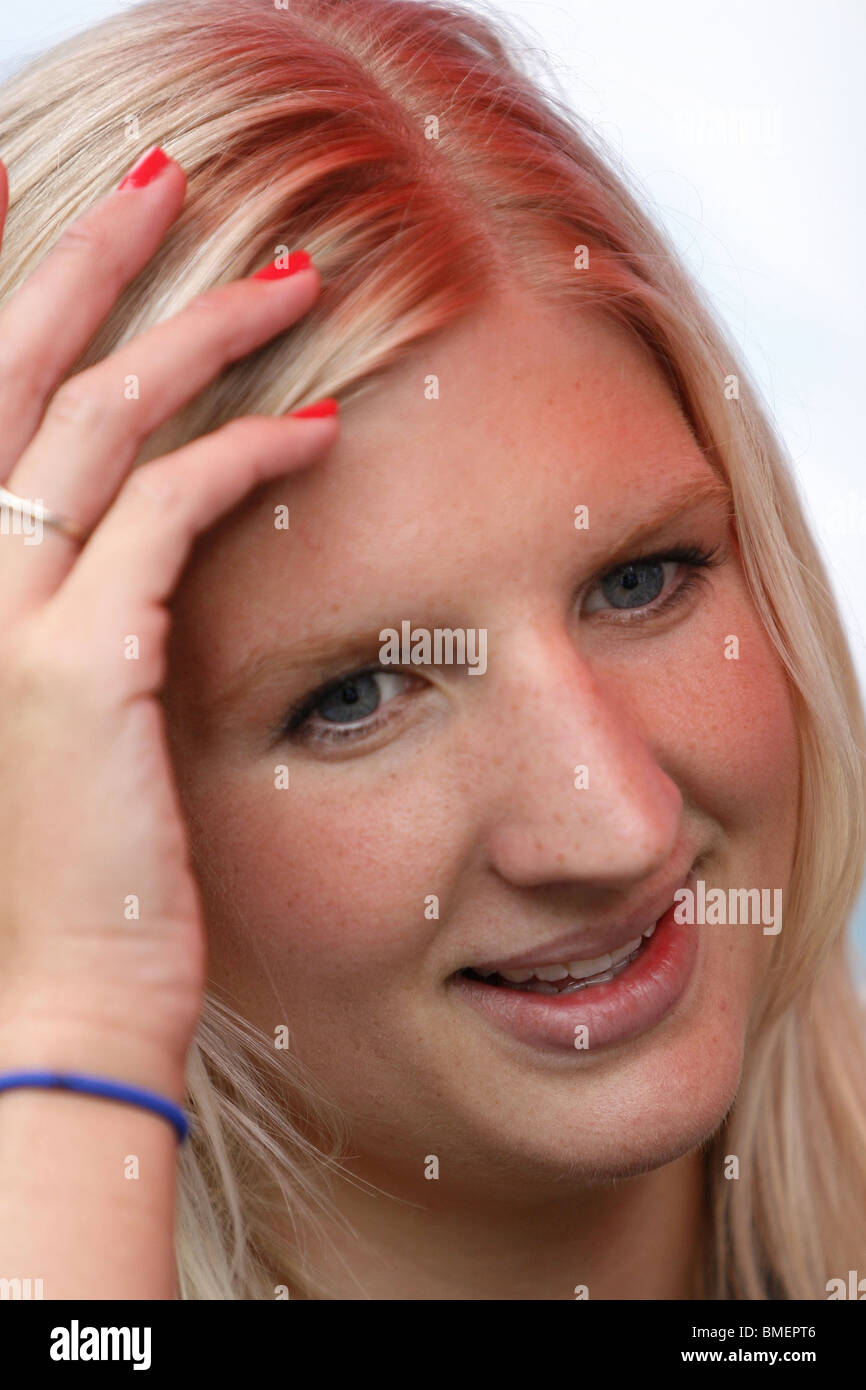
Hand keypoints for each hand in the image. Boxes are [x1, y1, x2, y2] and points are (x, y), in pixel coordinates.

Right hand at [0, 148, 338, 1098]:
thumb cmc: (69, 858)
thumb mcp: (55, 700)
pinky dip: (249, 454)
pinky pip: (172, 508)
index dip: (15, 288)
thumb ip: (81, 593)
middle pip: (16, 362)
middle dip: (97, 252)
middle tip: (171, 176)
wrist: (59, 991)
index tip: (71, 208)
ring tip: (290, 279)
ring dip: (203, 330)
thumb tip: (155, 509)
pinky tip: (319, 429)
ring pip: (101, 413)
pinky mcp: (74, 661)